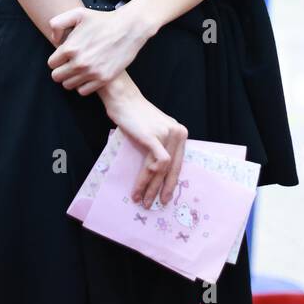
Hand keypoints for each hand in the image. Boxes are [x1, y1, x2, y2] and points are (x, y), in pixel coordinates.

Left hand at [46, 0, 153, 94]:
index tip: (63, 56)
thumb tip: (54, 40)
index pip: (51, 63)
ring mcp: (91, 72)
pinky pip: (83, 91)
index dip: (56, 59)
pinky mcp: (103, 79)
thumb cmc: (103, 20)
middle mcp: (79, 62)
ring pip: (68, 85)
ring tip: (78, 69)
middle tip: (69, 64)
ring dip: (71, 78)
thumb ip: (58, 23)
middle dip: (61, 70)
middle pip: (57, 77)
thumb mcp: (78, 13)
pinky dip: (83, 85)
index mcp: (70, 48)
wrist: (129, 28)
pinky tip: (87, 75)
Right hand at [97, 72, 187, 207]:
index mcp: (180, 133)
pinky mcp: (154, 137)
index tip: (164, 197)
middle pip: (172, 169)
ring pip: (162, 170)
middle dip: (161, 190)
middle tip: (153, 204)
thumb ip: (159, 147)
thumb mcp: (154, 131)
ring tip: (140, 198)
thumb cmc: (134, 115)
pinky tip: (138, 187)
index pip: (177, 164)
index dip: (170, 183)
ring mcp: (167, 134)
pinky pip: (156, 164)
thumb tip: (156, 174)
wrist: (123, 99)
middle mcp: (177, 133)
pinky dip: (147, 178)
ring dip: (150, 187)